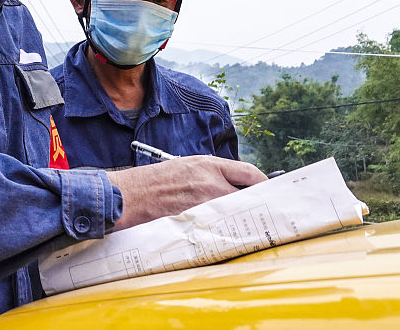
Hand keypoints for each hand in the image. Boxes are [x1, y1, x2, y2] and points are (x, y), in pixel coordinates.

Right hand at [105, 156, 266, 230]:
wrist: (132, 195)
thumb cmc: (156, 181)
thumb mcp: (187, 166)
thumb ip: (213, 174)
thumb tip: (236, 186)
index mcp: (209, 165)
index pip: (250, 173)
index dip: (263, 184)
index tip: (267, 190)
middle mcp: (211, 183)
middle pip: (249, 196)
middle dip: (256, 204)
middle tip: (262, 211)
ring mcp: (205, 205)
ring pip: (238, 214)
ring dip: (242, 220)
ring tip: (245, 225)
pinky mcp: (198, 222)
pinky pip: (221, 228)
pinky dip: (225, 231)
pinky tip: (225, 234)